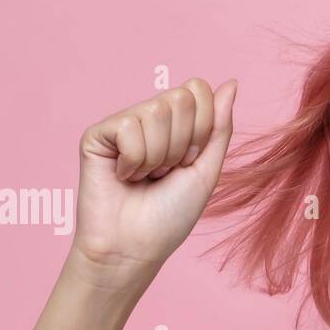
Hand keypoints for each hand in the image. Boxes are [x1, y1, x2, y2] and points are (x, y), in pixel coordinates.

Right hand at [72, 77, 236, 286]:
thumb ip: (219, 127)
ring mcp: (122, 124)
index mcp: (176, 124)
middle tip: (164, 172)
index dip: (201, 129)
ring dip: (158, 156)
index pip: (198, 90)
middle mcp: (149, 118)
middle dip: (181, 144)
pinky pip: (128, 127)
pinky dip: (134, 160)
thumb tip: (231, 83)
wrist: (135, 247)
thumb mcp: (206, 170)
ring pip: (156, 111)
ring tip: (144, 177)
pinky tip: (123, 177)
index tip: (188, 162)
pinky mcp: (97, 135)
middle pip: (180, 98)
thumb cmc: (170, 216)